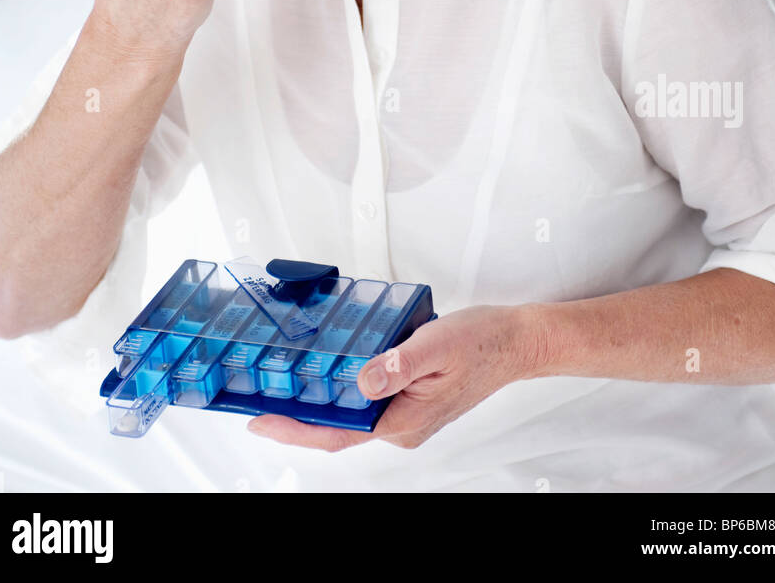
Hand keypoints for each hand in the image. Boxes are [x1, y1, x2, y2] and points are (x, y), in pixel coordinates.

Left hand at [246, 303, 542, 452]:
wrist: (516, 341)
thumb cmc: (483, 343)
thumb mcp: (436, 345)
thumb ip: (398, 364)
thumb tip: (361, 380)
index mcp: (404, 420)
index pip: (339, 433)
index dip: (296, 427)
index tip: (261, 418)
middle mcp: (401, 424)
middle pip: (338, 427)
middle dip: (297, 415)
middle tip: (258, 397)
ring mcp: (405, 413)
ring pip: (351, 413)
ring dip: (318, 400)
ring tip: (283, 383)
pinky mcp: (409, 397)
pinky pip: (366, 397)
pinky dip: (342, 386)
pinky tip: (329, 366)